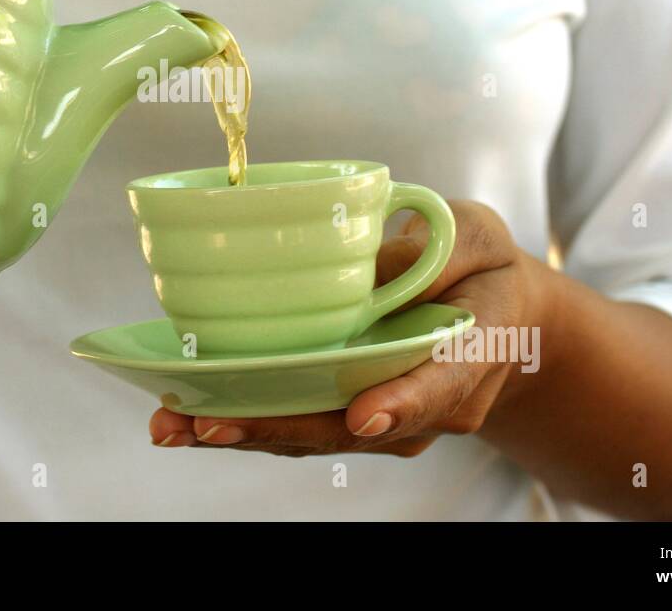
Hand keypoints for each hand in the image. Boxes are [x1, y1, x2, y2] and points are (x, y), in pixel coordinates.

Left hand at [149, 200, 556, 456]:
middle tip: (209, 426)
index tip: (364, 415)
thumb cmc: (482, 268)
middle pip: (350, 428)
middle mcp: (426, 405)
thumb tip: (384, 259)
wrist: (497, 318)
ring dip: (243, 433)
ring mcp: (386, 420)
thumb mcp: (478, 236)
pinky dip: (245, 422)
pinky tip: (186, 419)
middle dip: (278, 429)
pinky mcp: (350, 414)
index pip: (439, 386)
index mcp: (468, 356)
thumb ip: (442, 248)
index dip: (402, 402)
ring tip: (174, 428)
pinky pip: (299, 424)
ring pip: (314, 436)